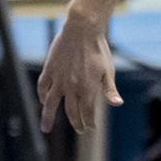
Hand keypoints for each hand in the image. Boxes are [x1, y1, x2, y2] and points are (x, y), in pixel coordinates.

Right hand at [37, 7, 122, 132]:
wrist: (83, 30)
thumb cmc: (99, 50)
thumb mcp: (109, 71)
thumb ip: (110, 90)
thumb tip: (117, 104)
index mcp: (87, 89)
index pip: (86, 113)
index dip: (89, 122)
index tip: (91, 127)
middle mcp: (71, 87)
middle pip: (71, 111)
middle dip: (76, 123)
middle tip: (80, 130)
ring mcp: (58, 79)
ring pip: (50, 103)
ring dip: (48, 117)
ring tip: (46, 128)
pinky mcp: (50, 69)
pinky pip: (42, 87)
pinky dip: (42, 96)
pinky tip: (44, 102)